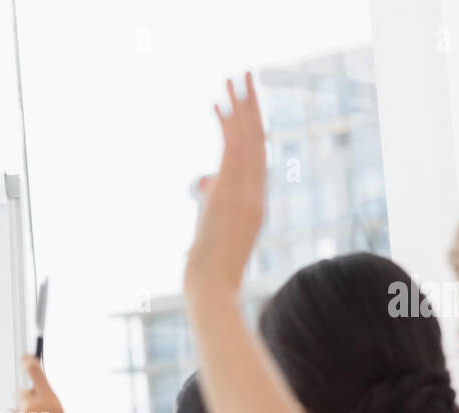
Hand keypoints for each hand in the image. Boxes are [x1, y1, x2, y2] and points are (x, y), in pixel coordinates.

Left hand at [184, 72, 266, 302]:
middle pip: (257, 141)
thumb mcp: (210, 229)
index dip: (250, 129)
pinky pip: (231, 152)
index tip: (240, 105)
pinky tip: (218, 104)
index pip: (256, 159)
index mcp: (255, 205)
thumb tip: (201, 182)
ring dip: (240, 106)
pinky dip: (225, 126)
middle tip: (245, 76)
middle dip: (251, 106)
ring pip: (247, 140)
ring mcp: (245, 195)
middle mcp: (256, 196)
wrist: (212, 292)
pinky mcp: (230, 197)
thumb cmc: (209, 272)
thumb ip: (210, 202)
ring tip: (234, 77)